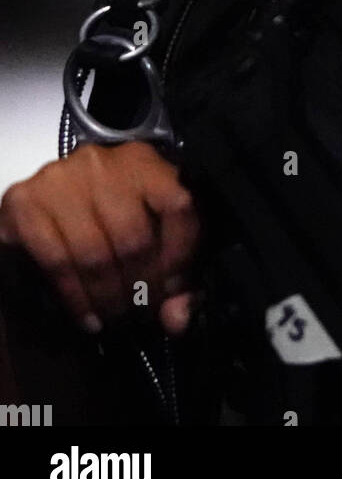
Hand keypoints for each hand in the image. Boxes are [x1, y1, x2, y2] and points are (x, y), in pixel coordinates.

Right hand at [0, 141, 200, 336]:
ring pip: (94, 253)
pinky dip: (76, 298)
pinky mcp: (25, 202)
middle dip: (140, 285)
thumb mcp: (148, 234)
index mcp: (142, 161)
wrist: (45, 205)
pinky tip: (89, 317)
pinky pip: (58, 262)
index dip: (180, 254)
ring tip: (115, 316)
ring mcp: (59, 179)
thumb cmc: (105, 218)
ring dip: (108, 296)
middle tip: (140, 311)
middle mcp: (101, 163)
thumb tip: (177, 316)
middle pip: (133, 236)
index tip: (173, 288)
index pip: (176, 203)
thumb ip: (174, 274)